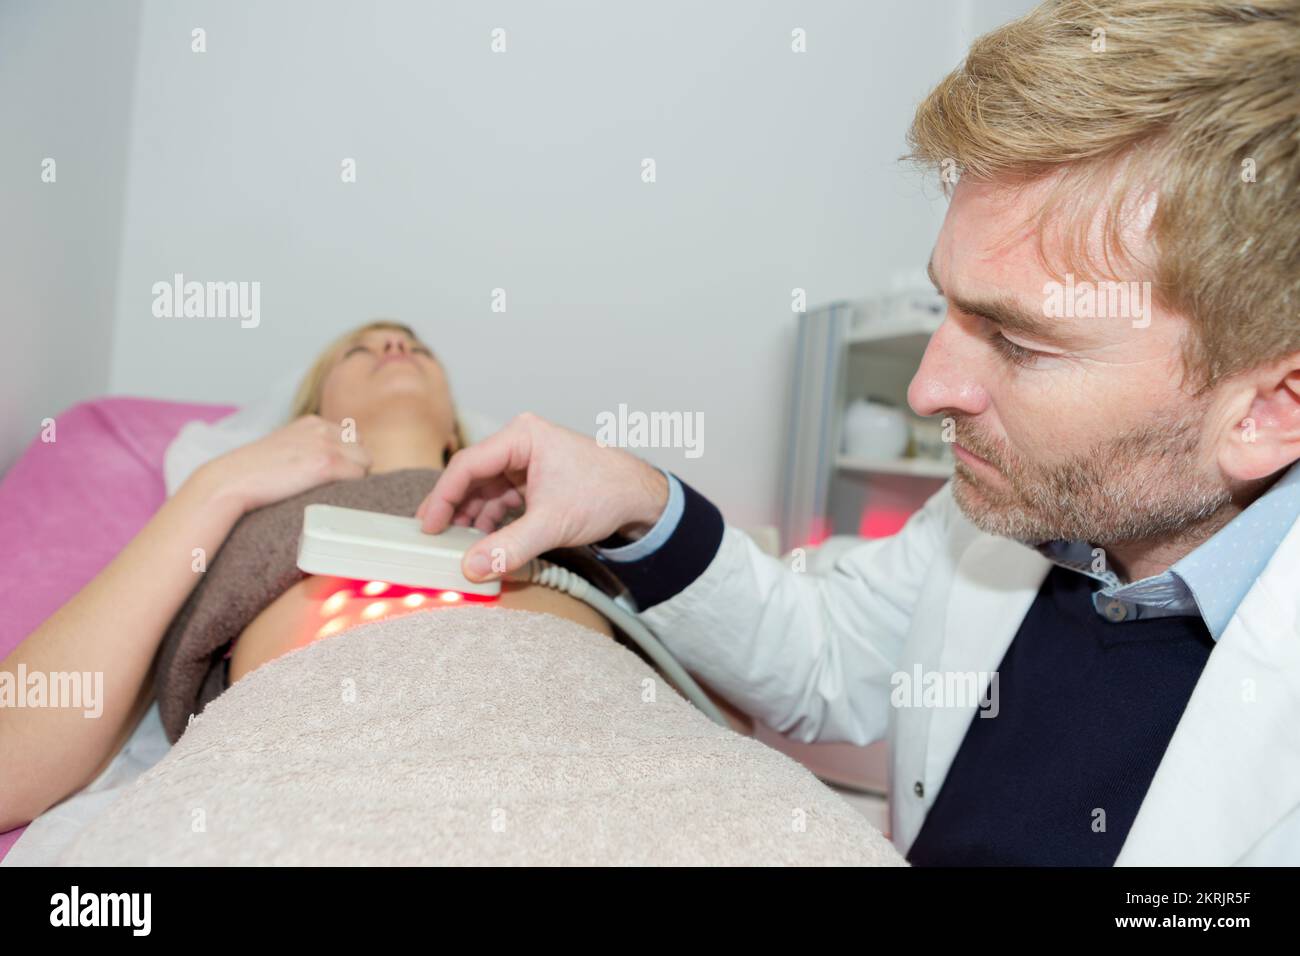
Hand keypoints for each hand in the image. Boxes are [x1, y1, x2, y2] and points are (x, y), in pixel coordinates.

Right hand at [191, 415, 371, 513]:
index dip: (346, 460)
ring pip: (365, 464)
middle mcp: (322, 427)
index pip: (353, 438)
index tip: (329, 476)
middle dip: (352, 468)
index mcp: (312, 422)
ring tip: (324, 491)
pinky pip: (359, 477)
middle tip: (328, 487)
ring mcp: (325, 443)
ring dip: (351, 480)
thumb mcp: (285, 449)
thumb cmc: (254, 473)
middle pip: (363, 450)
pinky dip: (348, 490)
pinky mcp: (326, 462)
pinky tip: (325, 495)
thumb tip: (334, 466)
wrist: (229, 482)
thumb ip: (310, 449)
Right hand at [416, 412, 668, 580]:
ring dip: (471, 518)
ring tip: (455, 546)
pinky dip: (490, 520)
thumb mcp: (552, 524)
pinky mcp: (533, 480)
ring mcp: (526, 462)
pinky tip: (481, 542)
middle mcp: (520, 444)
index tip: (429, 526)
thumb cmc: (604, 494)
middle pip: (472, 476)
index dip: (443, 496)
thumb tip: (472, 567)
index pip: (468, 464)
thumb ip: (510, 546)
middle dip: (453, 508)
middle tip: (432, 537)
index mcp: (522, 437)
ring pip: (484, 490)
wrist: (640, 498)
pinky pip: (501, 499)